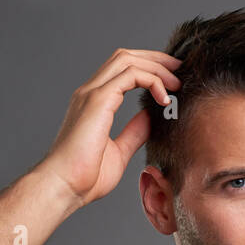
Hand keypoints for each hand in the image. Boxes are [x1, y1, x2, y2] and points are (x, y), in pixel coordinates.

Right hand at [36, 48, 182, 206]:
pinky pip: (131, 75)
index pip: (122, 69)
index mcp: (94, 103)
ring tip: (176, 83)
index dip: (149, 68)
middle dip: (156, 59)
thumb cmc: (85, 177)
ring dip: (157, 67)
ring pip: (127, 60)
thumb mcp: (119, 151)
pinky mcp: (98, 100)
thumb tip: (150, 118)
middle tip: (180, 70)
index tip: (172, 79)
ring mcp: (92, 94)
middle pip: (125, 57)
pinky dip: (152, 80)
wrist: (64, 187)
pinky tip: (165, 98)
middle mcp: (90, 93)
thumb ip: (134, 132)